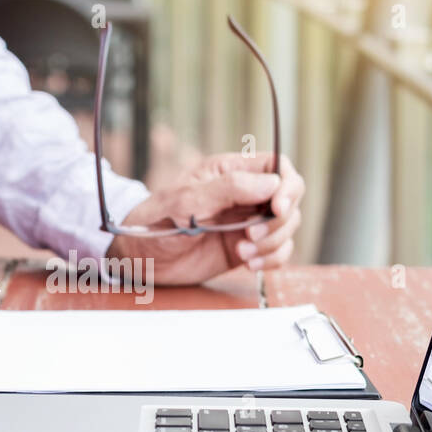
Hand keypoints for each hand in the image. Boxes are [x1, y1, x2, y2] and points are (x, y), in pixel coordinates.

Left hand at [108, 153, 303, 284]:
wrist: (140, 257)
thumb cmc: (155, 222)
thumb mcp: (187, 202)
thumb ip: (229, 189)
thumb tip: (272, 184)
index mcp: (231, 171)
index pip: (279, 167)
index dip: (287, 187)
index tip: (277, 208)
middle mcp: (245, 194)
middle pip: (290, 199)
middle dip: (279, 221)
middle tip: (250, 236)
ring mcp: (248, 222)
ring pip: (287, 227)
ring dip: (273, 244)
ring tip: (242, 254)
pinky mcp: (247, 247)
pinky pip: (278, 251)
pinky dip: (272, 260)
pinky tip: (248, 264)